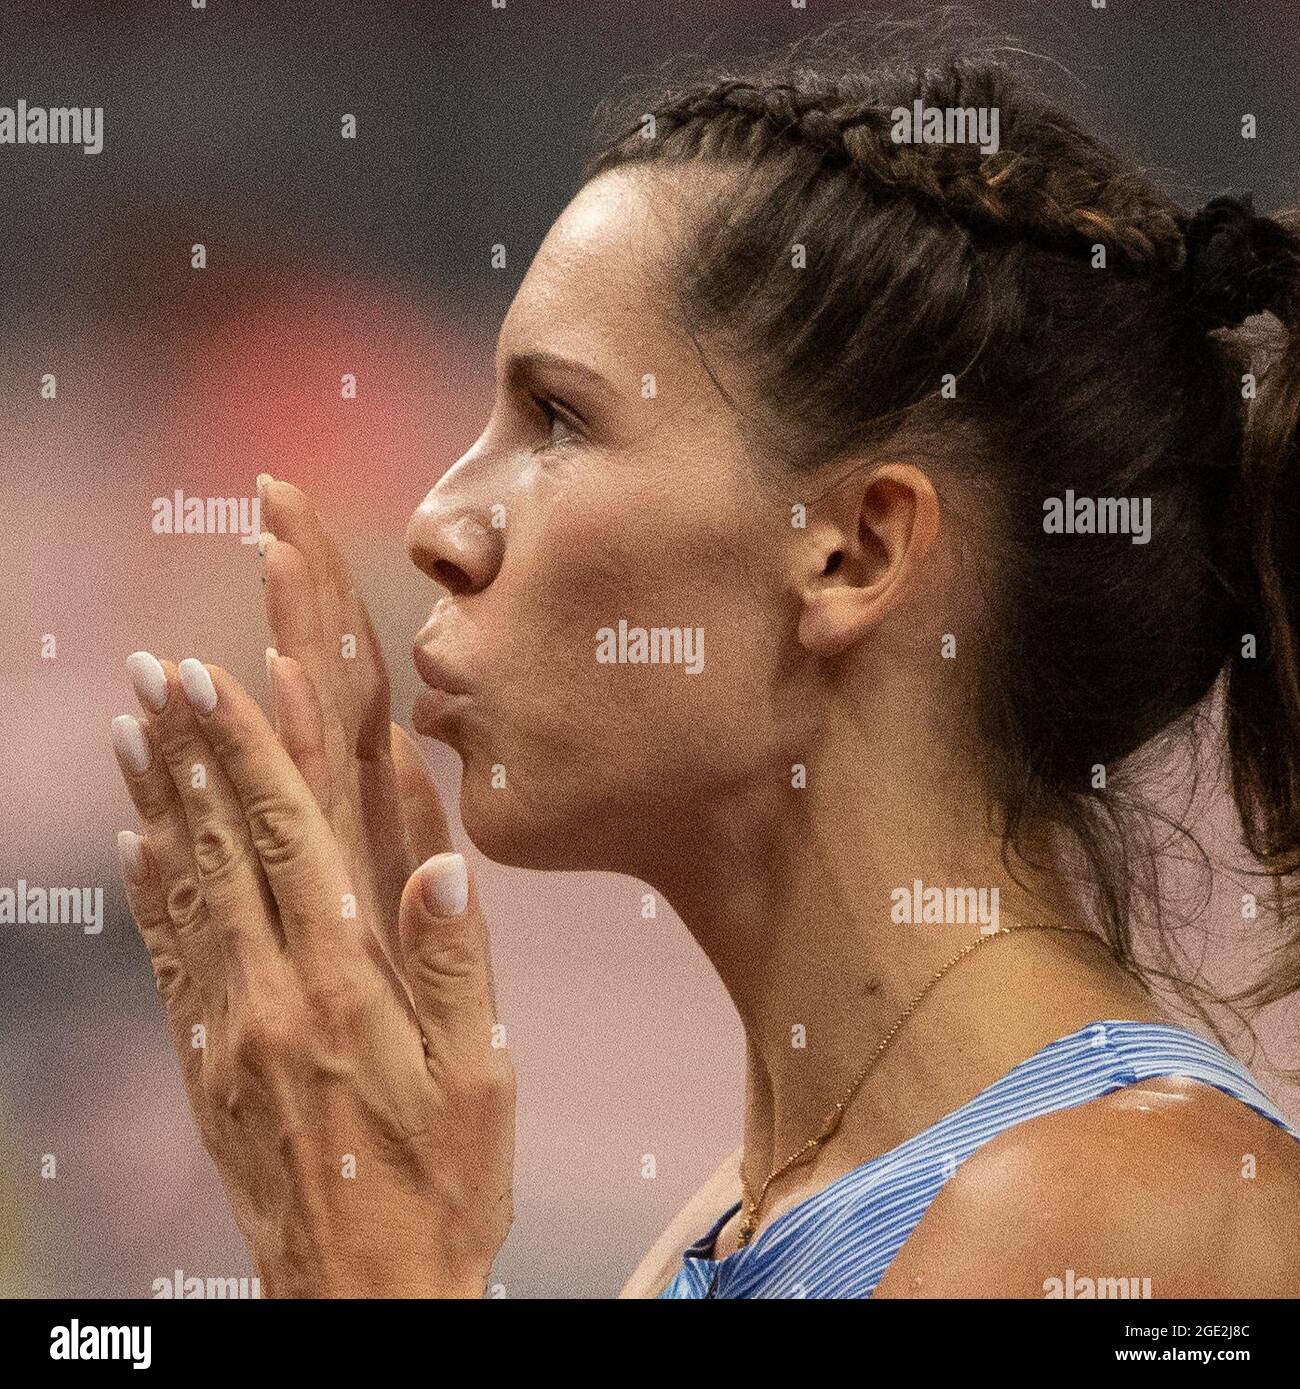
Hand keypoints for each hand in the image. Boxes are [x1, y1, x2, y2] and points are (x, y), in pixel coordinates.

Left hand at [110, 480, 513, 1297]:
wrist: (359, 1300)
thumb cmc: (440, 1189)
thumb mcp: (481, 1081)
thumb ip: (457, 967)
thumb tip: (441, 861)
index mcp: (339, 987)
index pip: (285, 840)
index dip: (247, 751)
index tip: (212, 678)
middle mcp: (267, 995)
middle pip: (220, 847)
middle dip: (190, 749)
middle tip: (153, 672)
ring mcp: (225, 1029)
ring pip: (184, 890)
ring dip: (158, 801)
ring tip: (131, 729)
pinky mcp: (206, 1064)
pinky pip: (168, 958)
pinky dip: (147, 890)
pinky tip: (131, 846)